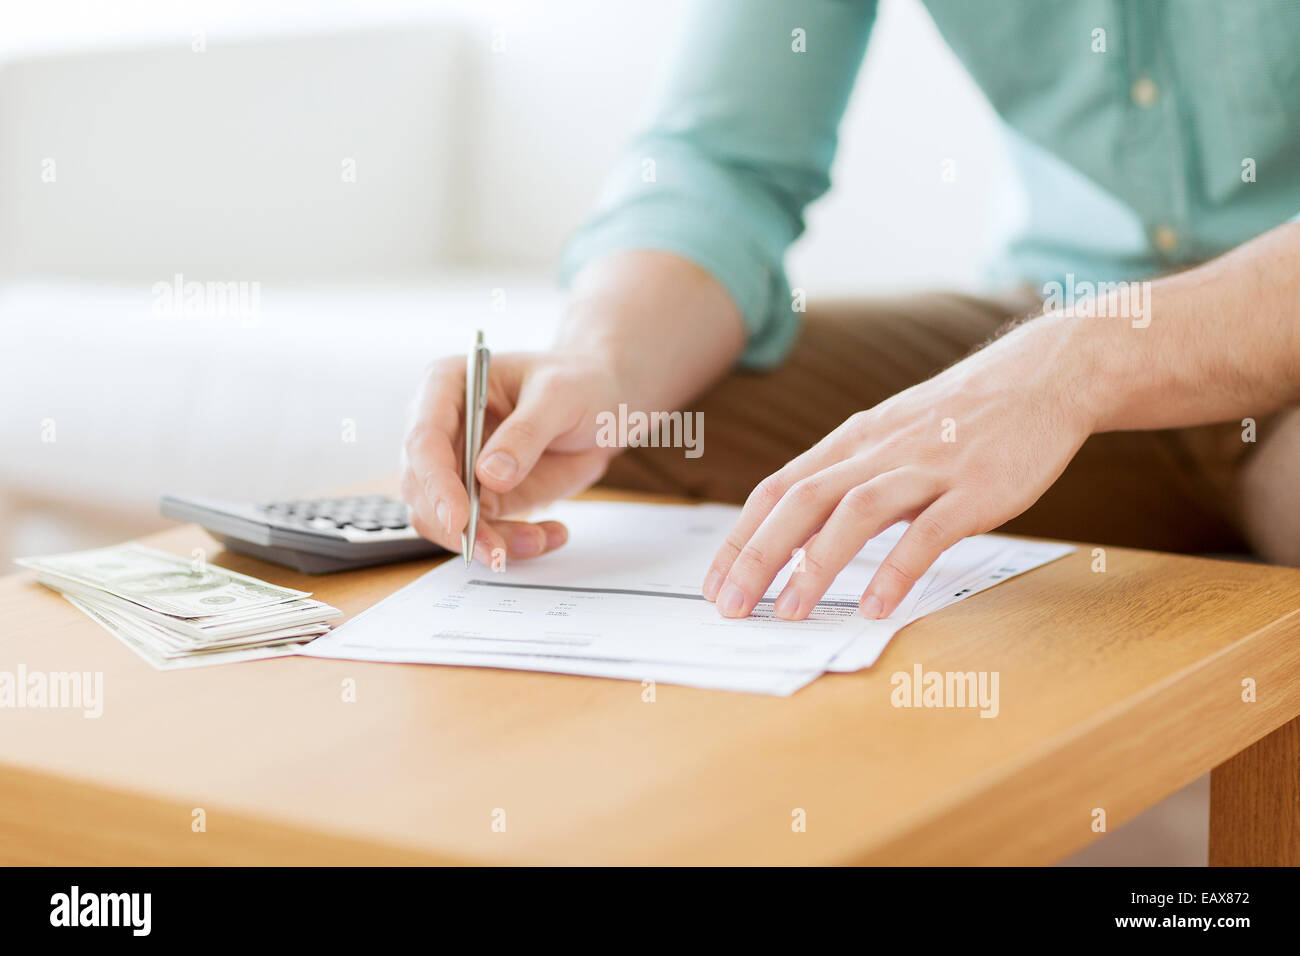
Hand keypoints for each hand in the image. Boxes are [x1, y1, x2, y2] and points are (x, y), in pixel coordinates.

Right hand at [400, 350, 619, 565]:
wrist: (602, 404)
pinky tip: (547, 535)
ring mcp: (458, 466)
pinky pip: (479, 532)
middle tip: (497, 549)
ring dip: (487, 542)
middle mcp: (442, 428)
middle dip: (457, 526)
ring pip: (445, 521)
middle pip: (422, 489)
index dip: (435, 483)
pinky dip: (509, 544)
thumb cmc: (576, 381)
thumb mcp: (559, 396)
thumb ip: (525, 433)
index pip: (424, 439)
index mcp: (447, 385)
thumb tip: (488, 475)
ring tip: (538, 540)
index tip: (458, 518)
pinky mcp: (480, 496)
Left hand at [701, 317, 1096, 619]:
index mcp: (851, 441)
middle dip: (758, 555)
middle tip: (732, 606)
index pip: (777, 487)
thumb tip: (798, 536)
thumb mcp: (890, 436)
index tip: (716, 582)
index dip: (742, 536)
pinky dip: (897, 569)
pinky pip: (928, 532)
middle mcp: (878, 451)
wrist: (1042, 377)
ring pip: (854, 513)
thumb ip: (847, 479)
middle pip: (801, 500)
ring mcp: (926, 468)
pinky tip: (876, 606)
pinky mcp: (974, 489)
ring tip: (788, 612)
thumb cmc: (958, 418)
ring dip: (815, 565)